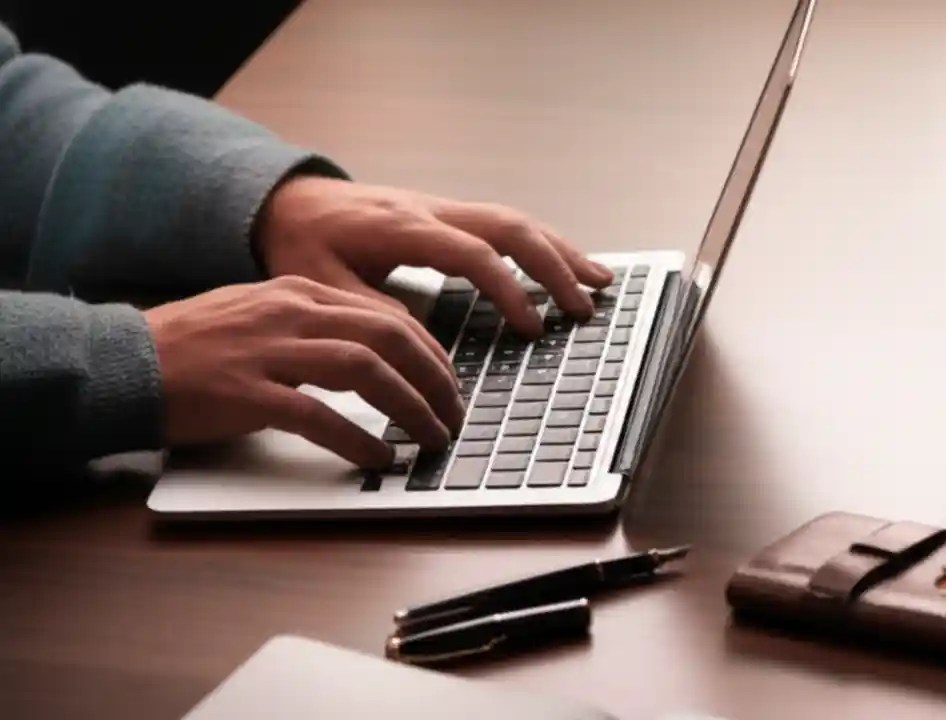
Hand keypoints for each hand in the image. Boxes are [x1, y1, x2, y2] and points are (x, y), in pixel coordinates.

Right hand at [144, 276, 462, 467]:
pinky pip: (317, 416)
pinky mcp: (246, 393)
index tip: (449, 383)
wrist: (125, 361)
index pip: (389, 315)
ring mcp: (268, 351)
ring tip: (430, 438)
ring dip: (410, 407)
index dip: (431, 353)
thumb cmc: (195, 347)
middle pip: (389, 336)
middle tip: (454, 415)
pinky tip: (379, 459)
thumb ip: (316, 328)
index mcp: (300, 292)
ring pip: (365, 369)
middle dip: (434, 379)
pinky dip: (357, 440)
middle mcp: (290, 313)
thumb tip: (375, 357)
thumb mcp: (264, 317)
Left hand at [255, 177, 613, 335]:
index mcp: (401, 227)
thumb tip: (426, 349)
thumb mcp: (321, 285)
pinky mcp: (449, 214)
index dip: (507, 289)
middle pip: (509, 227)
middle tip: (584, 306)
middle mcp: (431, 210)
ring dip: (560, 251)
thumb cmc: (301, 244)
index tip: (532, 326)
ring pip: (516, 220)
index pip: (471, 254)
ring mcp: (444, 207)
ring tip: (599, 282)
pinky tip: (565, 265)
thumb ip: (373, 313)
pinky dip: (542, 244)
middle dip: (554, 267)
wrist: (287, 201)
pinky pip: (505, 224)